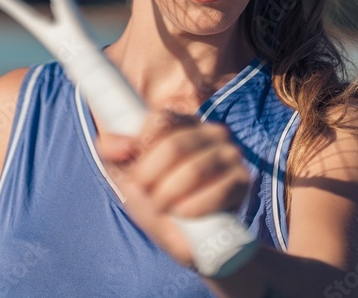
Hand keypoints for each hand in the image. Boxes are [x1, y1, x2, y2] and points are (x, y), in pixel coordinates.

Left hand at [95, 110, 251, 268]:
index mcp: (183, 123)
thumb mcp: (127, 175)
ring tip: (162, 206)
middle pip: (175, 145)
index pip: (161, 120)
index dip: (141, 146)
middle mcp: (210, 132)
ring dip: (169, 194)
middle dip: (151, 175)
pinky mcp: (242, 181)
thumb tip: (114, 146)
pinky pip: (218, 190)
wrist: (188, 238)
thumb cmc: (156, 198)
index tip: (132, 170)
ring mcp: (229, 154)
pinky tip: (183, 214)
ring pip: (193, 169)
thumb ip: (114, 154)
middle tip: (144, 192)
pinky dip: (194, 207)